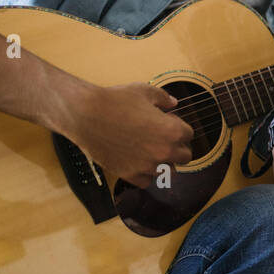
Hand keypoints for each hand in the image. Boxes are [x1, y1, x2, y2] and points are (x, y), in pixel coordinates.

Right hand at [69, 83, 193, 187]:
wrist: (85, 114)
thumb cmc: (115, 100)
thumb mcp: (144, 91)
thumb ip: (164, 98)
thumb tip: (173, 103)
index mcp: (173, 131)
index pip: (189, 134)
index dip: (178, 126)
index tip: (166, 122)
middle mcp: (164, 151)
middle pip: (184, 156)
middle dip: (176, 146)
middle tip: (161, 138)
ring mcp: (147, 166)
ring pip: (167, 170)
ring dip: (161, 161)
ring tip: (147, 149)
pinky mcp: (129, 174)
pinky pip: (146, 181)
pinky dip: (145, 174)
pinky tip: (137, 162)